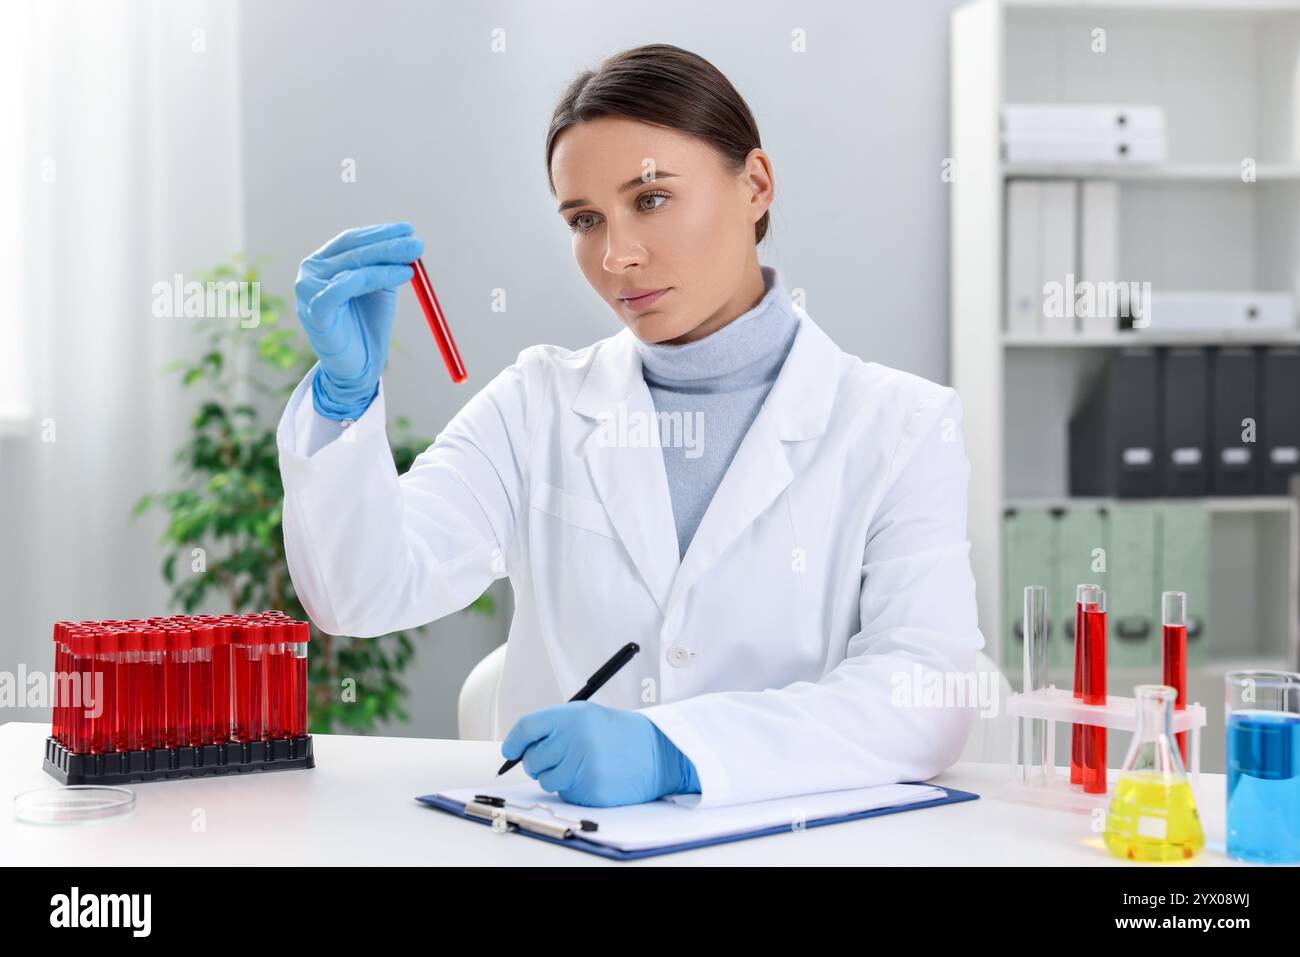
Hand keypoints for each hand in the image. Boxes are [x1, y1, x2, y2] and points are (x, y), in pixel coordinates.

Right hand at [294, 222, 424, 419]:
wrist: (358, 367)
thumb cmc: (367, 326)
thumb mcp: (379, 289)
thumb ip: (387, 266)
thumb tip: (410, 241)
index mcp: (322, 263)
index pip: (351, 240)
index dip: (380, 233)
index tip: (408, 229)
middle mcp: (310, 271)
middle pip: (354, 250)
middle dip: (390, 245)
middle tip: (418, 244)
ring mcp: (308, 290)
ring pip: (354, 267)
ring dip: (388, 260)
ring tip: (415, 262)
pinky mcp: (315, 311)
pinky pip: (346, 287)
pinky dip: (375, 278)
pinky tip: (400, 275)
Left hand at [501, 701, 700, 806]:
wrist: (659, 752)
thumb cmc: (620, 733)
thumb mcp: (587, 715)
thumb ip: (554, 726)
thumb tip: (520, 747)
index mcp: (571, 716)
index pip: (526, 728)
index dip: (514, 741)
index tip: (511, 751)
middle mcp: (574, 740)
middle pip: (532, 758)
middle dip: (539, 761)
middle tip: (558, 757)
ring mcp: (582, 767)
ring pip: (546, 780)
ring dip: (557, 776)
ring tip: (581, 765)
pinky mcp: (590, 790)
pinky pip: (565, 794)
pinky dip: (574, 789)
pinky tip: (593, 776)